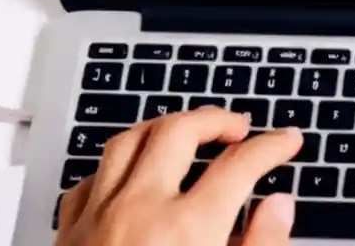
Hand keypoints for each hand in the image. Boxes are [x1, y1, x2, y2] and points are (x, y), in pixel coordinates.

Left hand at [55, 107, 303, 245]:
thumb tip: (279, 206)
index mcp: (187, 229)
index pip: (241, 164)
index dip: (273, 145)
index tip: (287, 141)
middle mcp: (140, 211)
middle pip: (180, 132)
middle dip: (217, 120)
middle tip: (241, 128)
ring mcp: (98, 220)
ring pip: (128, 141)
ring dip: (164, 127)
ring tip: (189, 132)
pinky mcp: (67, 237)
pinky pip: (89, 179)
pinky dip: (116, 164)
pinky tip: (132, 172)